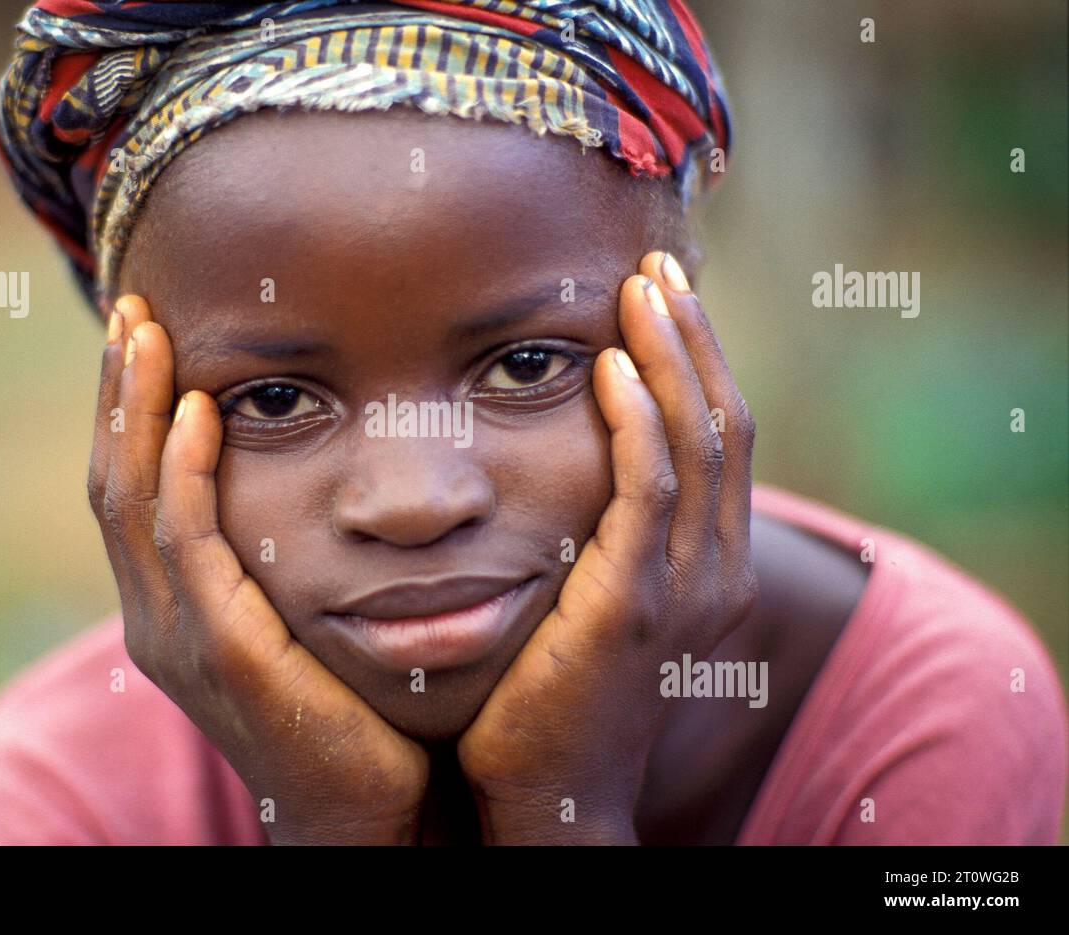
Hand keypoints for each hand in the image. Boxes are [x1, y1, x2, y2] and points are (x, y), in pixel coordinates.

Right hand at [88, 295, 429, 844]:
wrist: (368, 811)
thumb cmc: (351, 710)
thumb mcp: (299, 620)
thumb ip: (281, 561)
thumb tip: (310, 483)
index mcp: (174, 609)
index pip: (135, 491)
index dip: (130, 412)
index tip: (144, 334)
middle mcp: (157, 620)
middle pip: (115, 483)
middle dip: (118, 394)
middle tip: (131, 310)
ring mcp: (179, 639)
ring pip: (135, 503)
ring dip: (135, 413)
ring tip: (146, 333)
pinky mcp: (222, 655)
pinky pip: (188, 548)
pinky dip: (181, 476)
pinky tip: (195, 415)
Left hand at [455, 253, 758, 843]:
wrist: (548, 797)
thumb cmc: (554, 695)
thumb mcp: (597, 604)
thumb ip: (607, 539)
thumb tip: (576, 466)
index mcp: (711, 567)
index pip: (721, 442)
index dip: (700, 362)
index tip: (664, 295)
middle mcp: (716, 571)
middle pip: (725, 426)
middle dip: (693, 338)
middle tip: (658, 265)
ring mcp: (684, 590)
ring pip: (698, 444)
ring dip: (671, 356)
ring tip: (641, 286)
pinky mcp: (634, 607)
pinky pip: (648, 491)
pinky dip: (639, 421)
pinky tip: (609, 366)